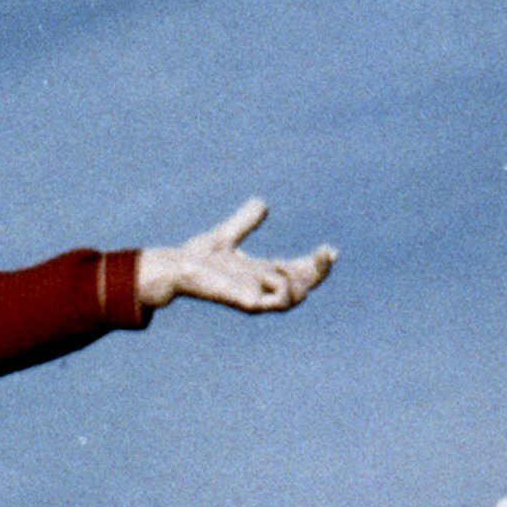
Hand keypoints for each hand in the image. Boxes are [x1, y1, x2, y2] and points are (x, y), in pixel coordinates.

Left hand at [136, 198, 334, 313]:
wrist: (177, 268)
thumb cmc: (197, 257)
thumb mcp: (228, 235)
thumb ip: (245, 221)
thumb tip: (262, 203)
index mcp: (262, 274)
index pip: (299, 274)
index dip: (317, 265)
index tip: (330, 251)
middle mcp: (262, 288)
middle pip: (304, 287)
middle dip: (319, 272)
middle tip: (326, 253)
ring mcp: (256, 297)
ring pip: (296, 298)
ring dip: (299, 279)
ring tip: (281, 264)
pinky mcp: (247, 302)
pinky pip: (278, 302)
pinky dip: (285, 287)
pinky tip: (275, 272)